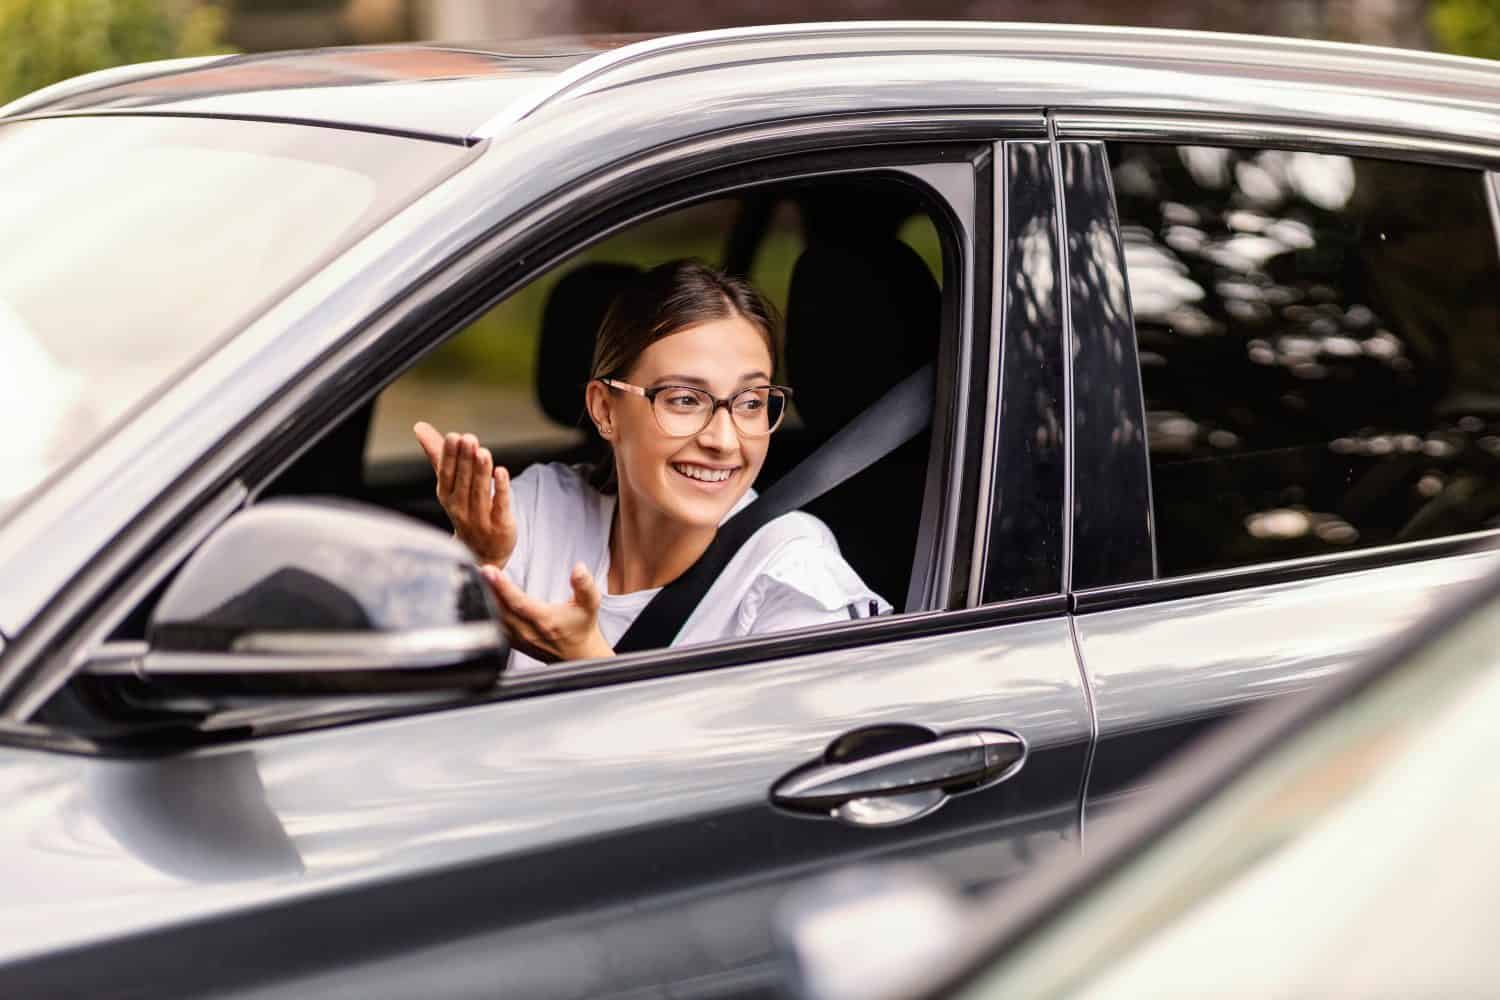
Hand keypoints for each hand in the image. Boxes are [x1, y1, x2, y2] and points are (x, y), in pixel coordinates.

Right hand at [414, 422, 516, 566]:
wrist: (482, 551)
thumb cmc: (465, 509)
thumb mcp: (450, 484)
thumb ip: (438, 455)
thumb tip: (419, 427)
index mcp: (447, 496)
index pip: (446, 474)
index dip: (449, 456)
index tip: (453, 436)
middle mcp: (460, 508)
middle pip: (463, 481)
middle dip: (465, 460)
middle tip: (469, 439)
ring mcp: (480, 519)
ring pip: (479, 492)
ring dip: (481, 471)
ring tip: (483, 451)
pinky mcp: (500, 525)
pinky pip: (500, 505)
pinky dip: (500, 489)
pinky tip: (501, 471)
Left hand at [479, 562, 613, 663]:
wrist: (578, 653)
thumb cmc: (581, 626)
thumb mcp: (590, 604)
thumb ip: (584, 585)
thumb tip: (578, 568)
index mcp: (545, 620)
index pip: (518, 603)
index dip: (502, 587)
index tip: (489, 571)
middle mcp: (528, 631)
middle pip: (500, 609)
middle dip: (486, 588)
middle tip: (474, 568)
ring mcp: (518, 638)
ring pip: (494, 618)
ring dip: (483, 598)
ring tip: (473, 578)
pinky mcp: (512, 641)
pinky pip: (494, 625)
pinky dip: (486, 609)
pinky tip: (480, 595)